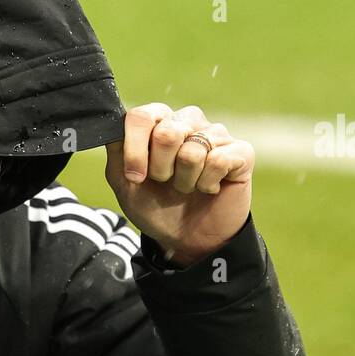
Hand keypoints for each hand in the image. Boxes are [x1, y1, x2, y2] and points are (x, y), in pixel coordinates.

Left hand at [104, 103, 253, 265]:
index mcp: (159, 122)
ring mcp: (216, 134)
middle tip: (166, 182)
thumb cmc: (156, 206)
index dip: (135, 150)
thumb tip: (113, 125)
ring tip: (188, 187)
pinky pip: (218, 160)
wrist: (187, 239)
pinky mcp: (241, 151)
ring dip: (185, 181)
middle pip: (167, 132)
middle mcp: (188, 121)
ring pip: (192, 150)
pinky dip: (207, 184)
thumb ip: (117, 151)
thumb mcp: (125, 183)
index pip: (142, 116)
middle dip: (161, 169)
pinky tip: (209, 188)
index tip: (135, 177)